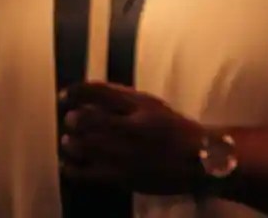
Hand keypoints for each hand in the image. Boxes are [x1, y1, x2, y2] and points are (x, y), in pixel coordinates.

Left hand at [58, 83, 205, 194]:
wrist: (200, 160)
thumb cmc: (179, 132)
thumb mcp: (156, 107)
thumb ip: (128, 100)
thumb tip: (95, 95)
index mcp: (142, 106)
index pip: (99, 92)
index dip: (76, 92)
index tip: (66, 95)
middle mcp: (131, 127)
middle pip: (86, 119)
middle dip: (74, 119)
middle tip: (71, 120)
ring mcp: (125, 153)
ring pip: (82, 145)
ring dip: (71, 141)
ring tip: (70, 141)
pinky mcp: (122, 176)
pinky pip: (85, 173)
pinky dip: (71, 167)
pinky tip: (68, 164)